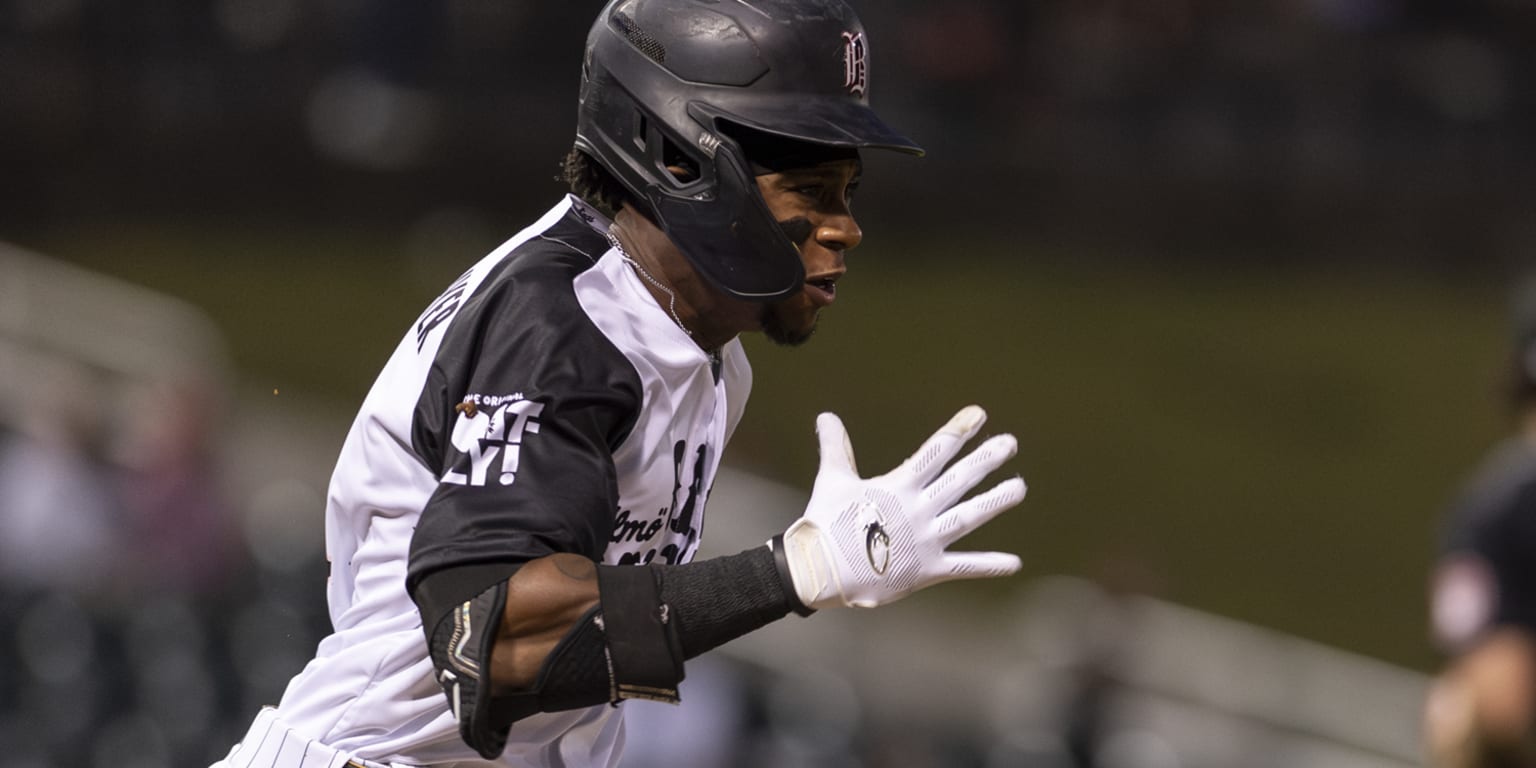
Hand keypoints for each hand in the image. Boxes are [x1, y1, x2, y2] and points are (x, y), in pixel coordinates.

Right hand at [778, 406, 1024, 609]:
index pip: (934, 452)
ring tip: (1020, 487)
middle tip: (1011, 443)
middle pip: (958, 480)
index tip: (979, 414)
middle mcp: (917, 510)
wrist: (821, 570)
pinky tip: (1015, 563)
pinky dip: (988, 566)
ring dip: (995, 502)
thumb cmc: (825, 523)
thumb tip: (825, 415)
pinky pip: (963, 567)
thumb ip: (836, 447)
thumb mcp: (833, 480)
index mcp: (898, 487)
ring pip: (968, 518)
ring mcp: (926, 540)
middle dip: (986, 460)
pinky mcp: (927, 570)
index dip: (958, 431)